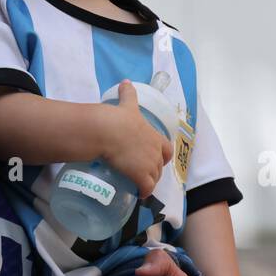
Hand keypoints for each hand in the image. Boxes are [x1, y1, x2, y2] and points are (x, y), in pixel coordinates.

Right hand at [99, 80, 172, 198]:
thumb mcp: (127, 105)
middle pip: (160, 167)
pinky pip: (147, 189)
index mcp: (154, 136)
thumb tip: (126, 82)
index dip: (162, 155)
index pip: (167, 150)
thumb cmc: (118, 118)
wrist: (108, 131)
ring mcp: (149, 165)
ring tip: (138, 184)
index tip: (155, 158)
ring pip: (154, 179)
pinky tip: (138, 194)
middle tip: (142, 173)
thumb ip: (128, 93)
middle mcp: (155, 152)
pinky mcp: (141, 177)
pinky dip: (144, 192)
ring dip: (148, 182)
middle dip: (153, 171)